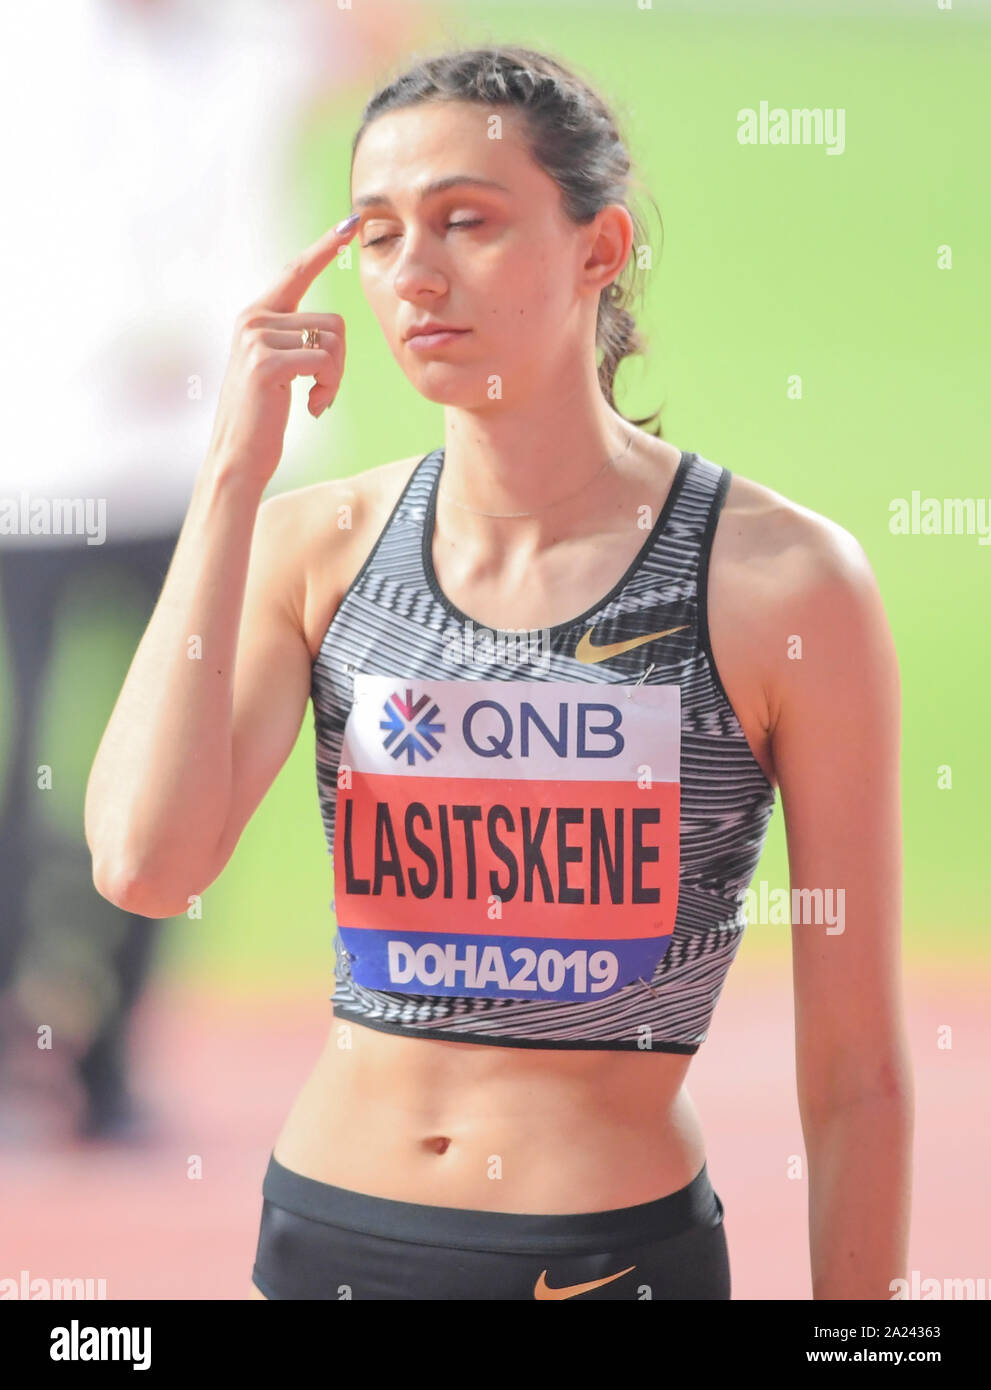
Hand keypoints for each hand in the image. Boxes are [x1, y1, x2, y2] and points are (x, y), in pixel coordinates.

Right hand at [205, 214, 359, 486]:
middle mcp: (253, 318)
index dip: (324, 247)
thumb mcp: (277, 368)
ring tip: (314, 400)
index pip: (296, 271)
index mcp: (256, 315)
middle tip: (324, 391)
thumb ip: (293, 339)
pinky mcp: (266, 362)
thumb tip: (328, 328)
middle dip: (339, 362)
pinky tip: (312, 408)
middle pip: (333, 321)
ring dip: (335, 378)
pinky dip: (328, 389)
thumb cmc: (263, 417)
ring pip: (333, 342)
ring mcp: (257, 337)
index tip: (350, 224)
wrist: (238, 456)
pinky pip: (324, 361)